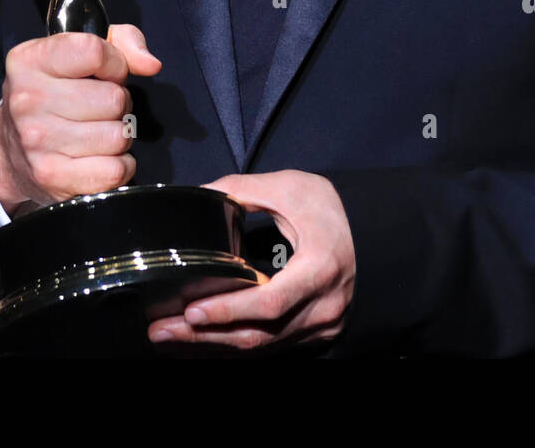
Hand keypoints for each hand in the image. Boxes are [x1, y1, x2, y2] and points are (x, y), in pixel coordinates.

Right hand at [0, 24, 161, 216]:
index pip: (95, 52)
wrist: (9, 150)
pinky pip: (115, 170)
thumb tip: (151, 65)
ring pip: (119, 136)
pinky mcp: (51, 178)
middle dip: (119, 102)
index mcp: (30, 60)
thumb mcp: (79, 52)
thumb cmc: (54, 92)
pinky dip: (119, 165)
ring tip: (98, 130)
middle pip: (114, 98)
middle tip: (100, 107)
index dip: (115, 64)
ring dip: (118, 134)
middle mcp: (27, 100)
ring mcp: (36, 142)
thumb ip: (123, 42)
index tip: (107, 73)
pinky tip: (100, 156)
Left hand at [147, 170, 355, 350]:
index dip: (229, 310)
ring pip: (262, 347)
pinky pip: (270, 346)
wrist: (375, 233)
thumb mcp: (292, 187)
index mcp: (319, 268)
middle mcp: (323, 307)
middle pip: (259, 334)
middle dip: (205, 337)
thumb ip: (245, 188)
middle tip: (160, 331)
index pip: (270, 302)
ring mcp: (321, 326)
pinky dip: (233, 343)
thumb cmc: (332, 209)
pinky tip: (201, 340)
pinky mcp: (314, 334)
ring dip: (213, 345)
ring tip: (169, 337)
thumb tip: (200, 193)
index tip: (191, 310)